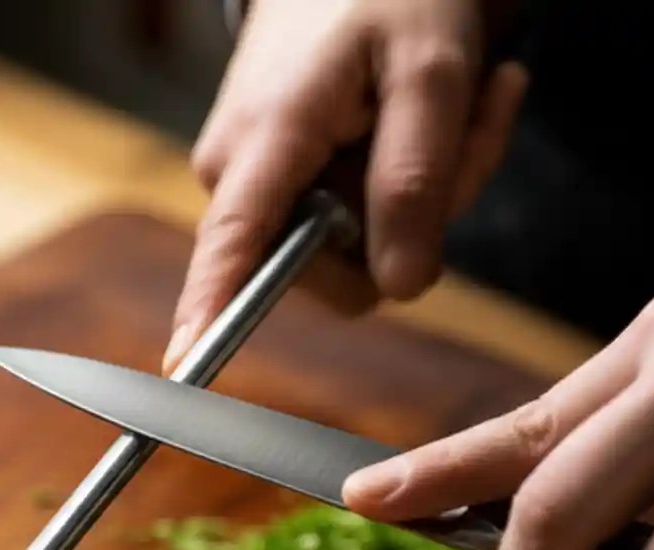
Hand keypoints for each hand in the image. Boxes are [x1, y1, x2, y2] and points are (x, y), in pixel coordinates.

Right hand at [164, 0, 528, 371]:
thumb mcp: (430, 73)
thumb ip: (414, 183)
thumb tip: (400, 288)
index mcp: (265, 143)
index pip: (229, 249)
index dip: (209, 312)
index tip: (182, 371)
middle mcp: (243, 172)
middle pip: (337, 266)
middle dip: (422, 216)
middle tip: (471, 127)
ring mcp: (260, 178)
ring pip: (359, 244)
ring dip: (432, 189)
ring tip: (457, 105)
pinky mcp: (283, 178)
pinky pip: (357, 218)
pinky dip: (414, 176)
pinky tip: (434, 113)